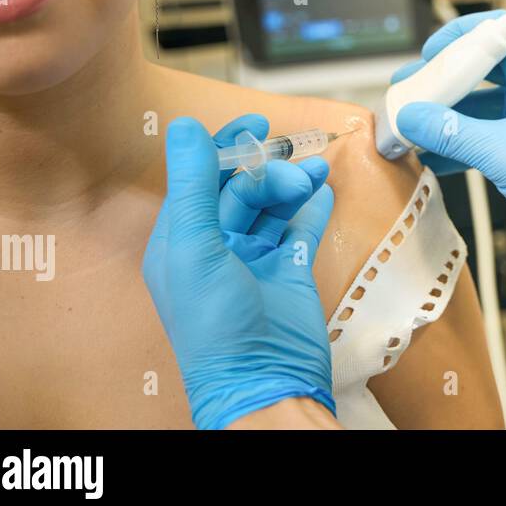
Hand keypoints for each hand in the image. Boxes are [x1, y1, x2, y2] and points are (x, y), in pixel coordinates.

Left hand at [142, 114, 335, 429]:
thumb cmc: (216, 327)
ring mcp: (255, 262)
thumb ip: (192, 185)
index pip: (200, 180)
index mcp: (181, 243)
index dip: (225, 148)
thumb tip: (184, 127)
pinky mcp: (289, 274)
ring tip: (316, 174)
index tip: (254, 123)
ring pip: (274, 206)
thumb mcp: (194, 248)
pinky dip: (312, 209)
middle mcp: (216, 249)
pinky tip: (323, 193)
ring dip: (294, 185)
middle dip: (269, 172)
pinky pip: (300, 230)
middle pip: (242, 190)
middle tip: (293, 167)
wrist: (264, 382)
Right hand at [392, 12, 505, 270]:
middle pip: (483, 67)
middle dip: (442, 81)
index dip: (460, 36)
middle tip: (408, 94)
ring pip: (485, 102)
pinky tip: (436, 157)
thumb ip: (451, 133)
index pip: (498, 30)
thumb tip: (409, 117)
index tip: (429, 55)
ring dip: (450, 114)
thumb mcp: (501, 154)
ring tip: (412, 127)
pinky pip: (494, 129)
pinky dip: (466, 138)